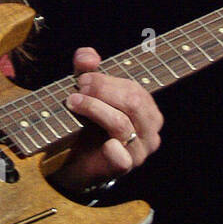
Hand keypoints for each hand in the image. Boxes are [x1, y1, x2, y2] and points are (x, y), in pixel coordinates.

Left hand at [53, 47, 162, 192]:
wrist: (77, 162)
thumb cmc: (88, 125)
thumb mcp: (86, 92)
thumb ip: (87, 70)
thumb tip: (87, 56)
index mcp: (148, 110)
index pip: (134, 90)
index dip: (106, 81)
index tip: (81, 78)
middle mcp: (149, 131)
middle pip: (133, 103)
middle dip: (102, 91)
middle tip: (77, 88)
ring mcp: (139, 151)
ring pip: (122, 124)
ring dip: (94, 109)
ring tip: (73, 102)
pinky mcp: (123, 167)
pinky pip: (121, 157)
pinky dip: (110, 148)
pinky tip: (100, 142)